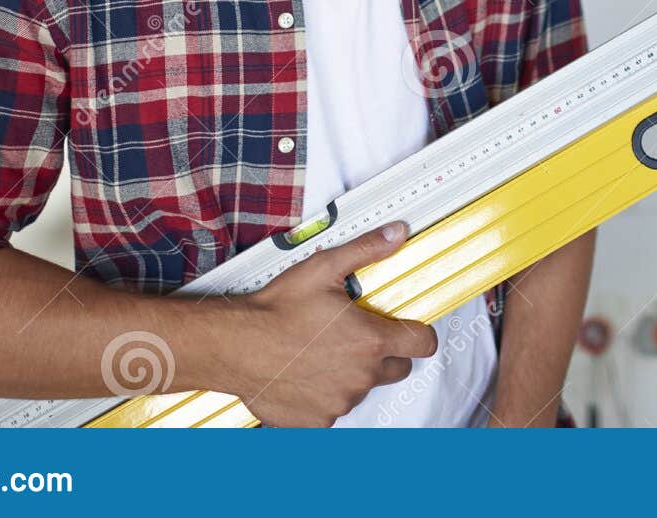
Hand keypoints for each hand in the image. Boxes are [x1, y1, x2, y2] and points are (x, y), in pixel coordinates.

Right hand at [224, 222, 437, 426]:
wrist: (234, 347)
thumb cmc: (277, 309)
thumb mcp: (324, 269)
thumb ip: (366, 250)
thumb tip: (397, 233)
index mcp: (371, 341)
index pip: (422, 344)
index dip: (417, 334)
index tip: (405, 329)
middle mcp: (361, 377)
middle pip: (397, 368)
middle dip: (383, 354)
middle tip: (353, 337)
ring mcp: (339, 403)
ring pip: (361, 388)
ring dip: (350, 374)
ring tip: (319, 353)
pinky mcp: (317, 422)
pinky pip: (332, 410)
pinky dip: (323, 396)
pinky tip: (303, 375)